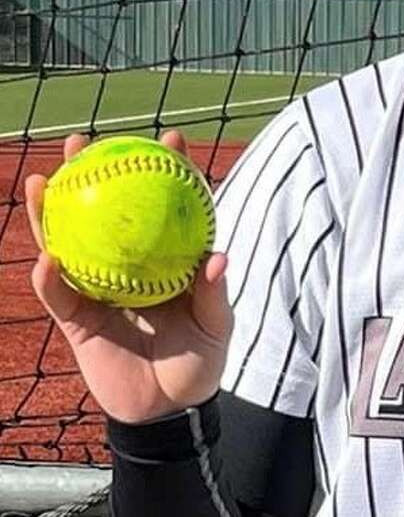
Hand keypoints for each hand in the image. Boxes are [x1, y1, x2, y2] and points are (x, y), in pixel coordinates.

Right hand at [24, 130, 233, 424]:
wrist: (170, 409)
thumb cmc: (201, 361)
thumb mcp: (217, 326)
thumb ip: (214, 294)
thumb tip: (217, 259)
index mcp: (167, 258)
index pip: (167, 205)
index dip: (168, 169)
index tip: (170, 137)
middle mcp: (131, 264)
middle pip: (107, 212)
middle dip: (92, 174)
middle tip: (84, 142)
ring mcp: (100, 288)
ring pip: (71, 242)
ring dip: (53, 212)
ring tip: (45, 179)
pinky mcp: (79, 321)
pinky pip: (59, 295)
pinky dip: (50, 277)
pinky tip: (47, 255)